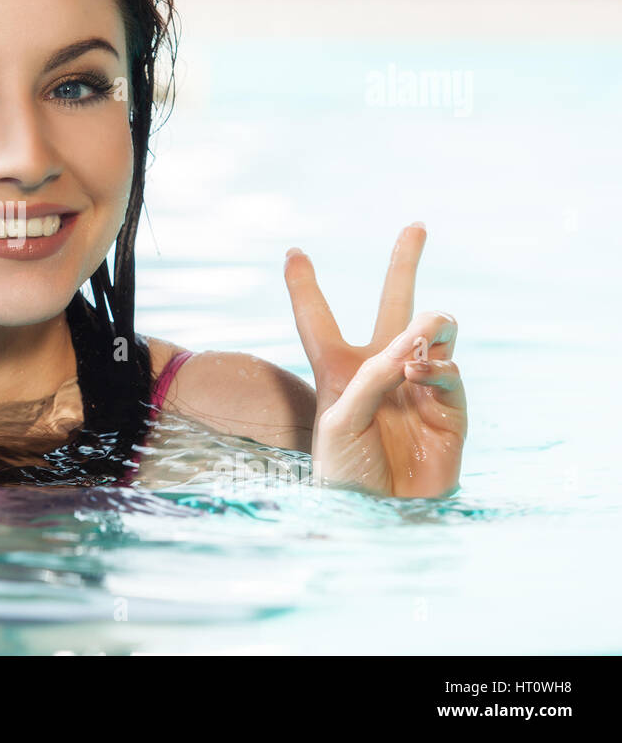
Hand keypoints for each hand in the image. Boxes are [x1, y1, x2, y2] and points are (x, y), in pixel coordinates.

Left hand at [283, 222, 466, 497]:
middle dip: (405, 265)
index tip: (293, 252)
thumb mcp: (339, 420)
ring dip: (428, 324)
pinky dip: (435, 368)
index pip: (317, 320)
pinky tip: (419, 374)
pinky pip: (447, 370)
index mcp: (337, 371)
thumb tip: (416, 348)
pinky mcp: (449, 408)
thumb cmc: (346, 472)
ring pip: (432, 331)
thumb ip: (371, 378)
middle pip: (393, 306)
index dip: (304, 287)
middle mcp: (378, 370)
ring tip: (425, 329)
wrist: (381, 515)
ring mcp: (416, 386)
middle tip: (415, 227)